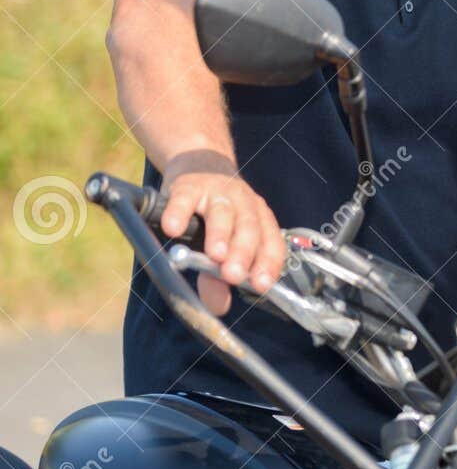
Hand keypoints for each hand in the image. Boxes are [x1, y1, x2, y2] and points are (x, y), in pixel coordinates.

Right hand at [160, 150, 285, 315]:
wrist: (198, 161)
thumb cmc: (213, 211)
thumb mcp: (219, 243)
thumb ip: (217, 276)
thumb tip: (218, 308)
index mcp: (259, 220)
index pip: (271, 244)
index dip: (268, 265)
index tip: (261, 286)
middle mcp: (244, 204)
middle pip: (249, 229)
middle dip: (243, 254)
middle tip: (235, 276)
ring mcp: (218, 192)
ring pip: (223, 213)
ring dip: (220, 235)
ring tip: (215, 255)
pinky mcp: (188, 185)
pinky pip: (184, 198)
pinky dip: (178, 213)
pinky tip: (173, 229)